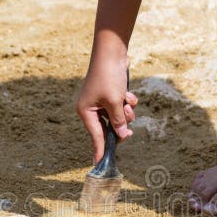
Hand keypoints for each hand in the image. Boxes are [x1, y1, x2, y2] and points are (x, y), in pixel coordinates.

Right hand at [75, 48, 137, 163]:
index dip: (100, 150)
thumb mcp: (115, 102)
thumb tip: (123, 136)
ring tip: (128, 102)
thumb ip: (119, 122)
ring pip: (118, 117)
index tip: (100, 165)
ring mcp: (101, 101)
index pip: (96, 136)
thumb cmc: (108, 76)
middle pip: (109, 128)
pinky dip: (127, 102)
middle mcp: (91, 108)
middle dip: (121, 125)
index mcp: (86, 111)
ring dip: (127, 112)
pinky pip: (121, 106)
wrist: (112, 51)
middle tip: (130, 132)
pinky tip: (128, 93)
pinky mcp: (111, 94)